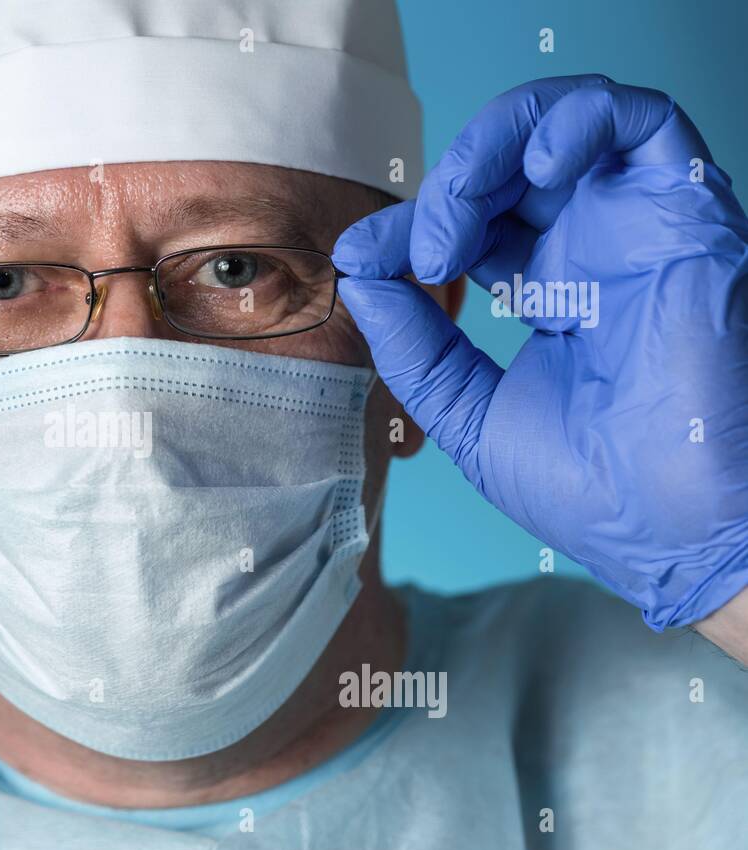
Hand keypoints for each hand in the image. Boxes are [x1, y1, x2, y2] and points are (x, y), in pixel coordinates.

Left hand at [333, 75, 747, 630]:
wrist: (676, 532)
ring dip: (494, 146)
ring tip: (458, 215)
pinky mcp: (687, 216)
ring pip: (569, 124)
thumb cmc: (593, 490)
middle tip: (418, 249)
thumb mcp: (470, 414)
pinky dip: (578, 119)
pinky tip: (532, 171)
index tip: (361, 258)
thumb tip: (360, 281)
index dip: (412, 224)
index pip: (473, 221)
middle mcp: (595, 249)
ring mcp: (639, 229)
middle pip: (512, 167)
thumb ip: (416, 349)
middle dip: (447, 188)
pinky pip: (645, 122)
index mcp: (551, 289)